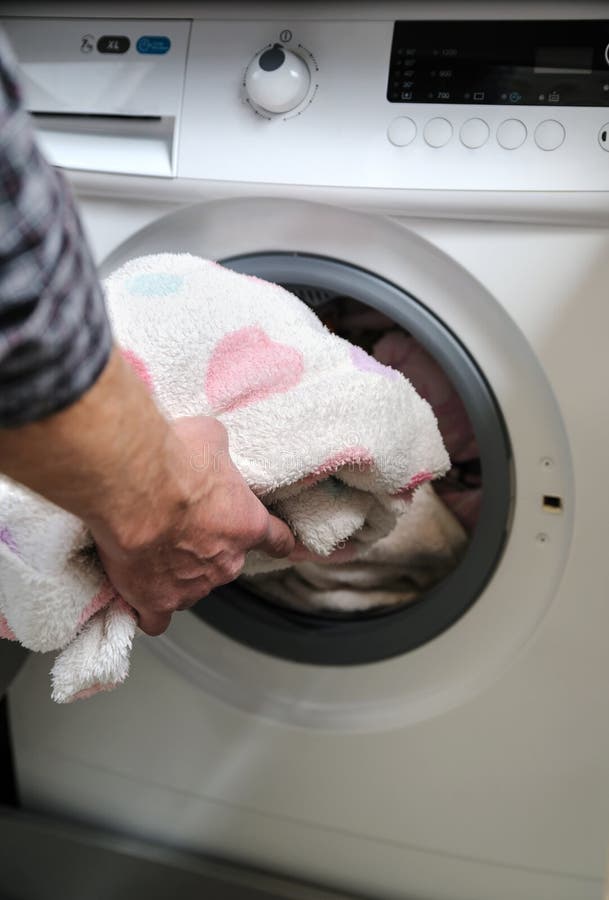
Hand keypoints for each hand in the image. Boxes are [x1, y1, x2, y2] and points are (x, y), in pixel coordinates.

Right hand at [93, 416, 294, 634]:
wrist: (134, 486)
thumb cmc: (174, 460)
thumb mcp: (208, 438)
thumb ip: (216, 453)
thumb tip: (207, 447)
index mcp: (246, 524)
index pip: (277, 540)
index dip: (274, 540)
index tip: (277, 543)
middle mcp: (225, 561)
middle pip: (225, 563)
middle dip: (206, 548)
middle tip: (177, 525)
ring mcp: (191, 586)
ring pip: (191, 588)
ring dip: (174, 574)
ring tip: (148, 551)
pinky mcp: (155, 600)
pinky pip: (156, 617)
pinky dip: (147, 608)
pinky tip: (137, 595)